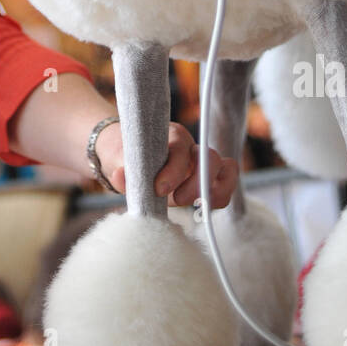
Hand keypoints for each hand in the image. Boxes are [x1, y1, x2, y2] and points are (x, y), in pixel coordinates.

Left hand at [95, 121, 238, 208]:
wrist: (132, 157)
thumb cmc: (129, 158)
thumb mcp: (120, 162)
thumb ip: (121, 171)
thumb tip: (120, 176)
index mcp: (172, 136)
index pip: (180, 149)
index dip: (172, 171)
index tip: (158, 189)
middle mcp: (192, 146)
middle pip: (210, 157)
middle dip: (196, 183)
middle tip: (177, 200)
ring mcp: (204, 162)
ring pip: (226, 169)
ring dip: (215, 191)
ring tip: (197, 207)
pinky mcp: (210, 177)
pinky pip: (227, 183)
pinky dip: (220, 196)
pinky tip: (204, 209)